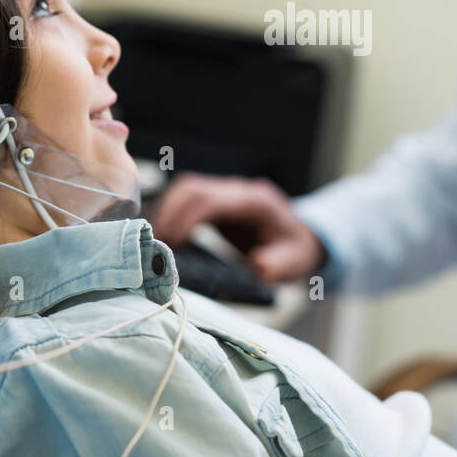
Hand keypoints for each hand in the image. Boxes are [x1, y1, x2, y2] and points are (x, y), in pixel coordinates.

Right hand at [150, 172, 327, 282]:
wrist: (300, 236)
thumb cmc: (296, 250)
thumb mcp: (295, 261)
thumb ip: (279, 264)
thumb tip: (260, 267)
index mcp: (255, 202)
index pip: (211, 201)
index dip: (186, 219)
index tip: (171, 245)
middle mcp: (238, 190)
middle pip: (192, 189)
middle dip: (169, 215)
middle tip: (155, 246)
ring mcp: (226, 192)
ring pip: (186, 189)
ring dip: (167, 212)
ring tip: (156, 242)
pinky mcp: (216, 200)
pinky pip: (187, 197)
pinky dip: (172, 212)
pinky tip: (165, 235)